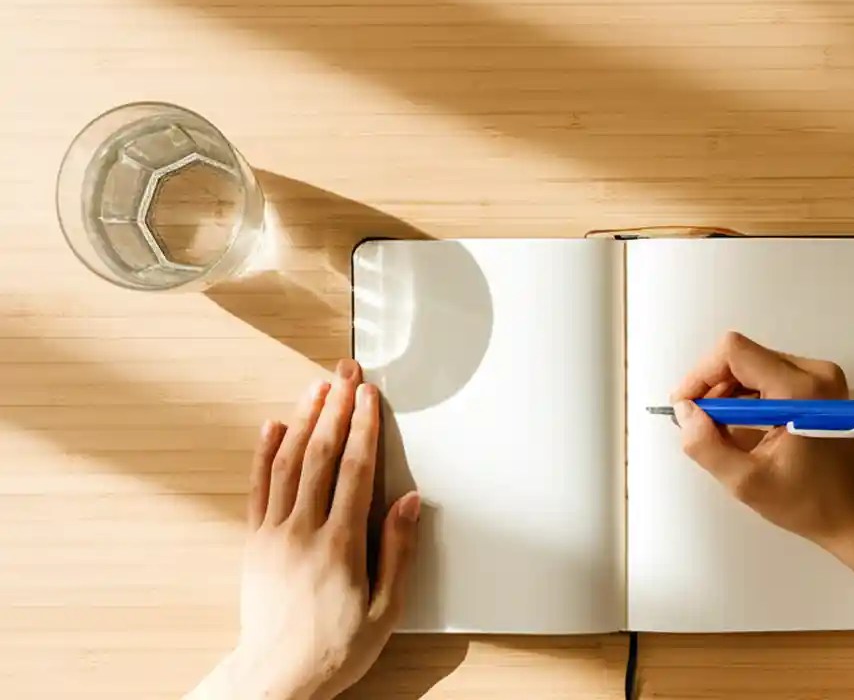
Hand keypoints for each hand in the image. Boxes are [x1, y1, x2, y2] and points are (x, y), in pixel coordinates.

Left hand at [189, 360, 419, 699]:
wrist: (279, 675)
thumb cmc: (337, 647)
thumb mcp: (387, 608)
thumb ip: (398, 550)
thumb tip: (409, 501)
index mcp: (340, 547)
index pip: (354, 471)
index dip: (363, 427)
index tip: (369, 397)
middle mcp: (302, 532)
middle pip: (320, 455)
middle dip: (335, 408)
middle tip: (346, 374)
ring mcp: (273, 534)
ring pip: (287, 462)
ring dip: (304, 419)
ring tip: (317, 387)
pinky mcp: (254, 541)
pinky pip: (258, 486)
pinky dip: (265, 452)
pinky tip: (273, 426)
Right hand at [671, 332, 853, 574]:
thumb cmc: (810, 504)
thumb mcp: (747, 482)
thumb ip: (706, 445)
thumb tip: (684, 412)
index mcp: (799, 390)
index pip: (734, 352)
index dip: (700, 375)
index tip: (685, 407)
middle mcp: (815, 373)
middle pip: (744, 357)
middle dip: (713, 387)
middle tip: (699, 425)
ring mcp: (822, 378)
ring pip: (755, 366)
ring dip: (729, 394)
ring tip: (719, 431)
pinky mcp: (822, 388)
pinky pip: (772, 377)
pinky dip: (749, 398)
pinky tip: (743, 429)